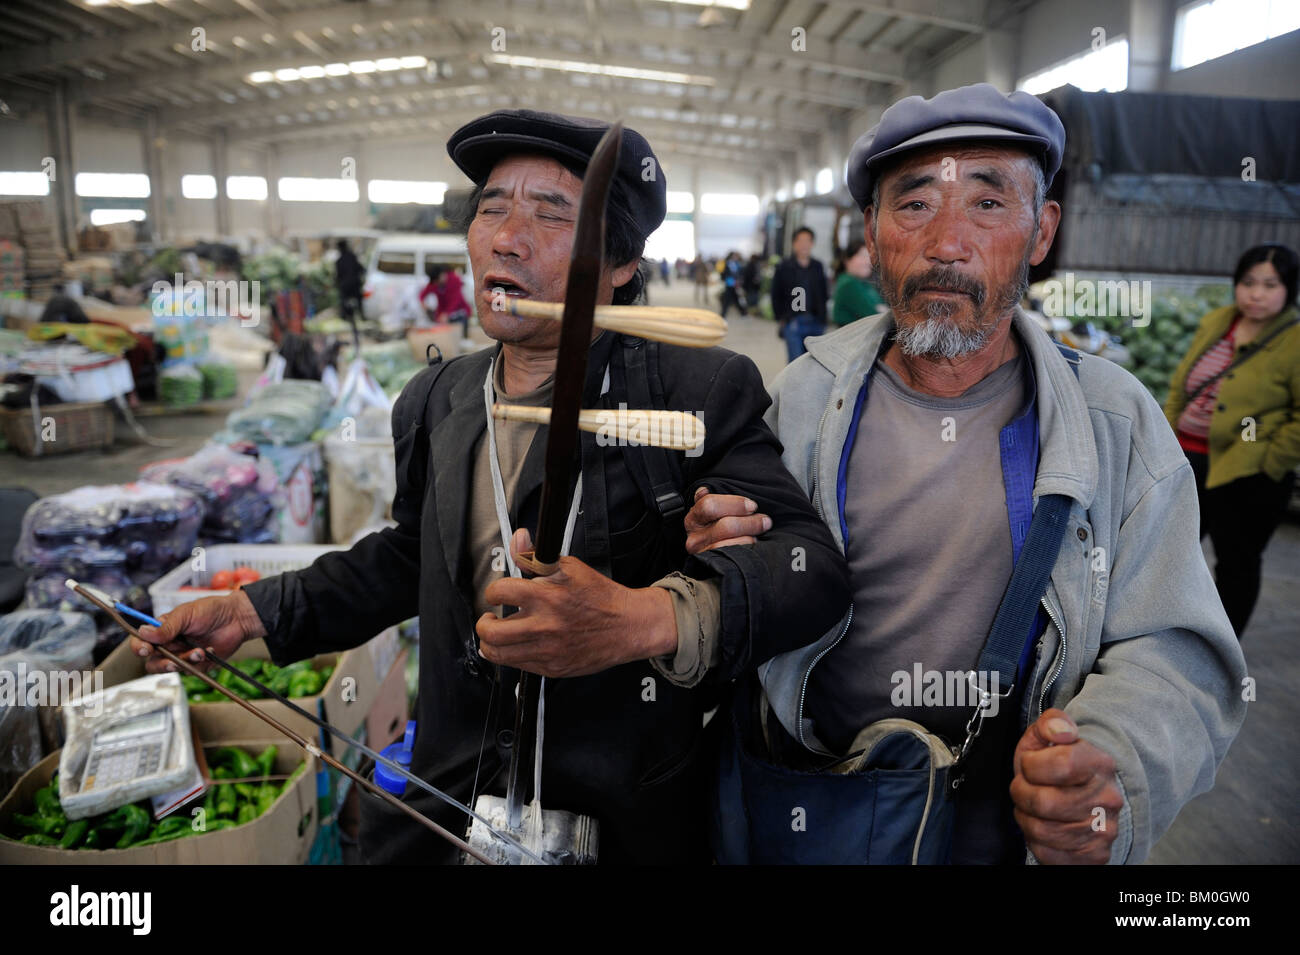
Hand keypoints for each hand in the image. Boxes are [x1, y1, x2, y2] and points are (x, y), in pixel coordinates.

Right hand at [131, 590, 267, 673]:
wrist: (237, 618)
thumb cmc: (211, 610)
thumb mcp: (186, 614)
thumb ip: (166, 626)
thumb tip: (143, 632)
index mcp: (162, 630)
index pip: (142, 642)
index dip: (140, 648)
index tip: (146, 650)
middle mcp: (170, 645)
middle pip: (153, 662)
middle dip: (162, 664)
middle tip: (173, 661)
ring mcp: (183, 655)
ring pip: (172, 669)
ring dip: (184, 662)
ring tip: (199, 651)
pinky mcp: (198, 665)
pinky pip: (192, 672)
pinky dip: (200, 663)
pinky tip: (210, 650)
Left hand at [474, 529, 676, 677]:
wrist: (629, 626)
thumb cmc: (601, 597)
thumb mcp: (569, 567)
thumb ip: (536, 556)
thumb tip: (519, 539)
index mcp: (547, 597)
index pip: (500, 593)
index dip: (493, 591)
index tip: (498, 594)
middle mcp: (545, 626)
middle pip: (491, 632)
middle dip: (484, 623)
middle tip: (489, 619)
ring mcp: (548, 651)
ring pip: (498, 654)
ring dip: (491, 643)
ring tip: (497, 635)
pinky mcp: (552, 668)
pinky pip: (518, 666)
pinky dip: (511, 655)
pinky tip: (518, 646)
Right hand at [683, 485, 770, 554]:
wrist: (723, 560)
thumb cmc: (722, 528)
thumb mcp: (717, 513)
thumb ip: (714, 502)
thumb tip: (705, 490)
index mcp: (694, 518)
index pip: (709, 505)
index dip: (735, 504)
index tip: (752, 506)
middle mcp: (694, 538)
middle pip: (725, 526)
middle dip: (750, 522)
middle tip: (764, 521)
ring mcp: (703, 555)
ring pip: (731, 543)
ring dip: (750, 537)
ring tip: (759, 534)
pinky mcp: (713, 568)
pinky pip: (735, 557)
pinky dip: (747, 550)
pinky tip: (752, 545)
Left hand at [1010, 709, 1124, 863]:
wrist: (1089, 794)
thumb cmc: (1060, 765)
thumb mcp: (1049, 736)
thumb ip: (1050, 723)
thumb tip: (1060, 729)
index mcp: (1099, 764)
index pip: (1061, 764)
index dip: (1032, 765)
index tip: (1030, 764)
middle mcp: (1107, 799)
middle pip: (1045, 802)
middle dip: (1022, 793)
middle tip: (1025, 788)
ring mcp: (1104, 830)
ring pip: (1042, 831)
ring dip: (1026, 818)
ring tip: (1033, 807)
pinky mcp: (1095, 855)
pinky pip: (1048, 854)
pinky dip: (1036, 841)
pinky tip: (1044, 825)